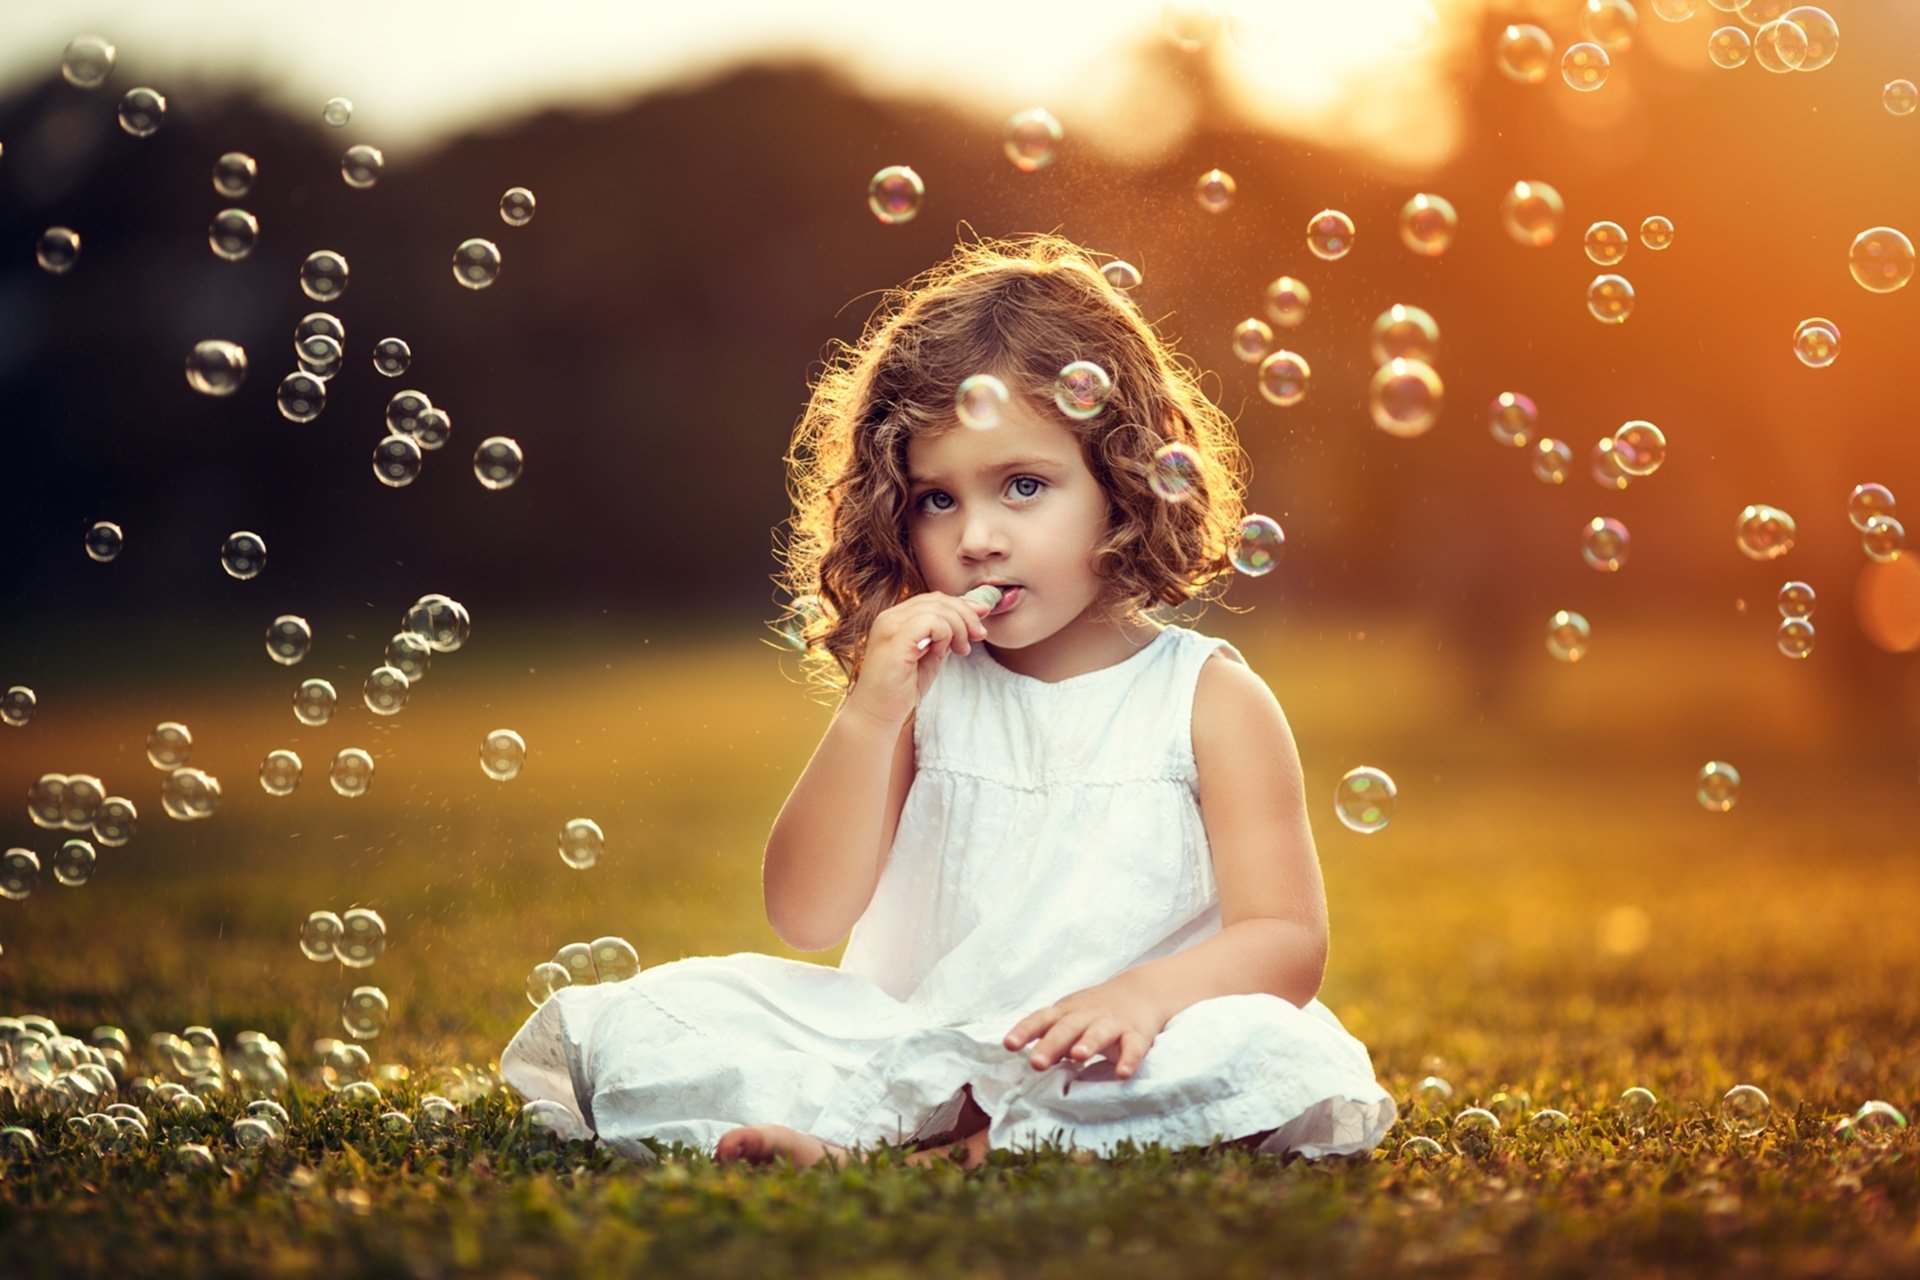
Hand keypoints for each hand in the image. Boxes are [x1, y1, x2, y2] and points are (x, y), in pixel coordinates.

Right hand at [842, 590, 992, 728]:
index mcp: (897, 618)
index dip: (962, 607)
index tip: (979, 625)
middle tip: (978, 637)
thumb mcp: (932, 656)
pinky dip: (945, 634)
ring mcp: (890, 626)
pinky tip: (942, 652)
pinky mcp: (894, 640)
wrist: (877, 714)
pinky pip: (931, 622)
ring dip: (959, 628)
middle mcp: (890, 617)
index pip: (934, 599)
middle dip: (966, 616)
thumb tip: (976, 613)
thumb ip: (948, 635)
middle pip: (938, 600)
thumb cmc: (902, 689)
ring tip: (962, 650)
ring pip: (937, 609)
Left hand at [1002, 979, 1165, 1079]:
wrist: (1141, 991)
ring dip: (1088, 1042)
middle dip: (1051, 1044)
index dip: (1025, 1031)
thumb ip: (1052, 1038)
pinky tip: (1122, 1074)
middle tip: (1037, 1063)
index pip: (1042, 1019)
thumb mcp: (1070, 1019)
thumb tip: (1033, 1061)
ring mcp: (1113, 1024)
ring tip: (1078, 1056)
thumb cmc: (1095, 1012)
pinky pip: (1133, 1047)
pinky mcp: (1137, 1034)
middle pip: (1067, 1028)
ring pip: (1099, 1032)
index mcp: (1066, 1012)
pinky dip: (1129, 1059)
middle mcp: (1087, 1016)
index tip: (1009, 1045)